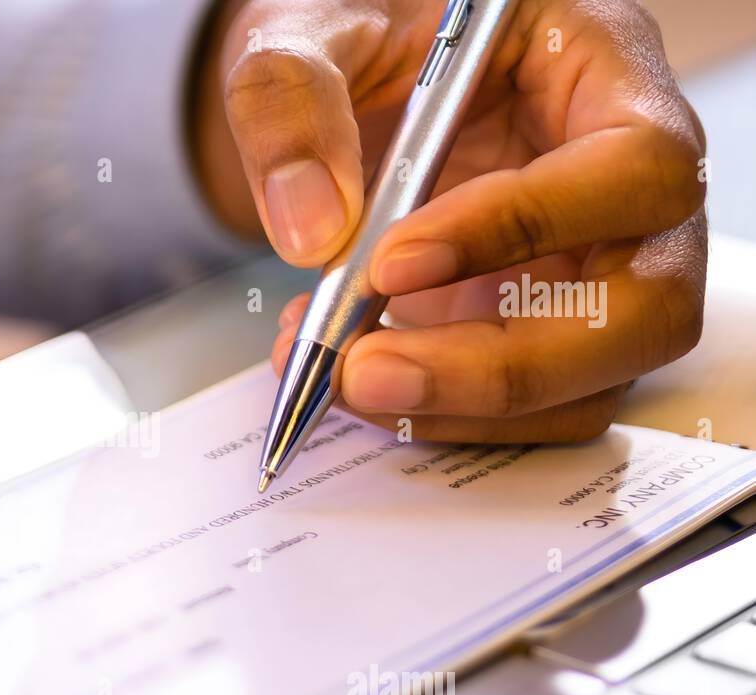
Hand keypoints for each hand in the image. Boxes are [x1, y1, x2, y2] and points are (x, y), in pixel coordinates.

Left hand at [192, 0, 706, 441]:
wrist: (344, 80)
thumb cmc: (358, 30)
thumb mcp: (309, 31)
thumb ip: (293, 104)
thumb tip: (311, 232)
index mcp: (602, 68)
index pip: (630, 167)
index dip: (522, 228)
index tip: (391, 265)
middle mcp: (621, 181)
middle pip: (643, 307)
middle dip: (503, 366)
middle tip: (366, 372)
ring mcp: (591, 264)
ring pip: (590, 380)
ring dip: (462, 404)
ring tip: (341, 376)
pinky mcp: (542, 324)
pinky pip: (528, 405)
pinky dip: (443, 413)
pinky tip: (358, 375)